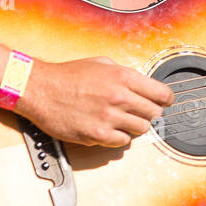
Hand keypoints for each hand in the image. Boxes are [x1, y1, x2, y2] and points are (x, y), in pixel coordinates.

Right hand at [16, 57, 174, 146]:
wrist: (39, 89)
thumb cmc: (66, 75)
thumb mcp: (100, 63)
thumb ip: (123, 74)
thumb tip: (141, 84)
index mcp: (123, 77)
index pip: (161, 93)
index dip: (166, 99)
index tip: (165, 102)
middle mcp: (119, 97)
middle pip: (154, 113)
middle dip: (149, 113)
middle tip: (140, 113)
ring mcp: (109, 117)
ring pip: (141, 129)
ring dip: (134, 127)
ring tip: (122, 121)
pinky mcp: (97, 135)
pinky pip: (122, 142)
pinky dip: (119, 137)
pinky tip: (110, 129)